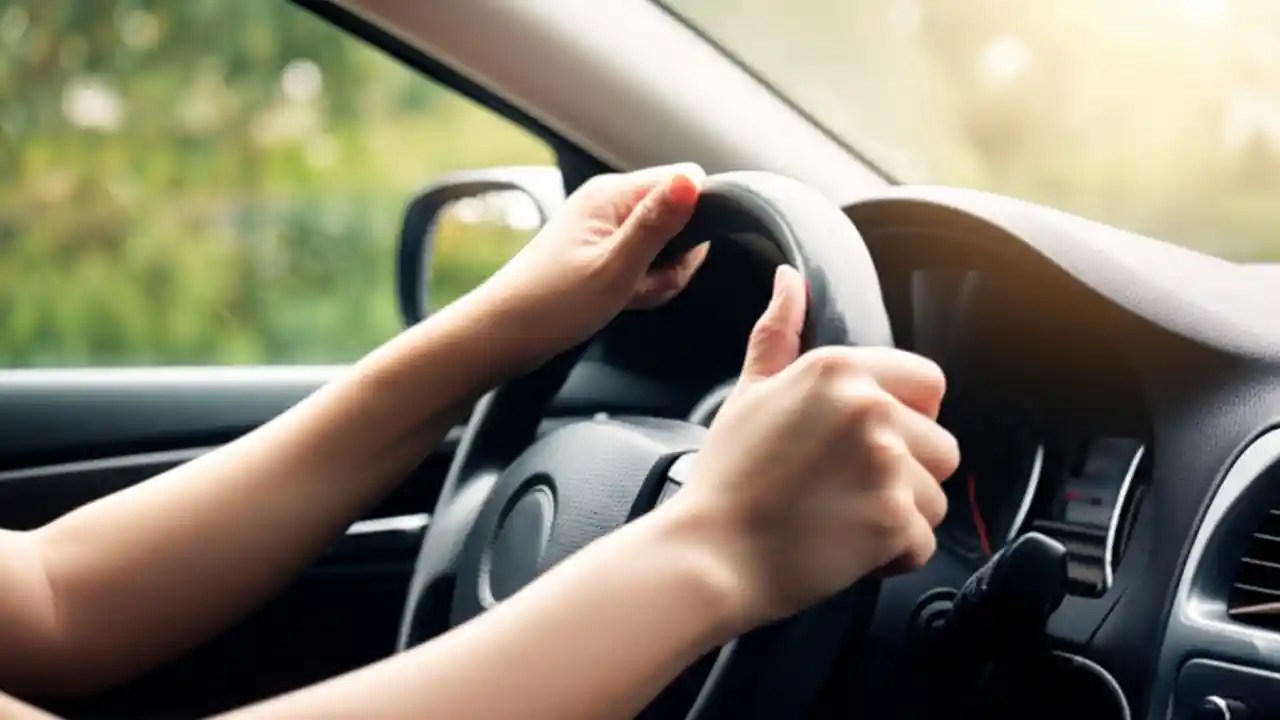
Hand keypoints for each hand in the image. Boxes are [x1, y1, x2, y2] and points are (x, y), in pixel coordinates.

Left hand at [474, 163, 708, 368]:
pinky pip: (645, 264)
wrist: (503, 335)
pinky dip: (641, 286)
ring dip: (658, 278)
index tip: (670, 256)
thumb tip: (691, 181)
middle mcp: (609, 203)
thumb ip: (656, 224)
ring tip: (626, 295)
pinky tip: (621, 299)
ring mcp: (606, 228)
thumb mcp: (614, 267)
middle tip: (640, 283)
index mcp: (612, 194)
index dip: (693, 220)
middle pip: (679, 217)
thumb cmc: (550, 305)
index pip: (686, 180)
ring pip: (665, 246)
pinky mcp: (603, 252)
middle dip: (675, 259)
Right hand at [665, 265, 959, 632]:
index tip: (866, 444)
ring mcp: (886, 464)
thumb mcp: (748, 394)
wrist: (711, 555)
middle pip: (941, 446)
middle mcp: (870, 408)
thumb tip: (790, 279)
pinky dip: (892, 556)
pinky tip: (844, 548)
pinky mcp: (895, 520)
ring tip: (841, 520)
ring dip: (899, 518)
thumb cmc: (727, 479)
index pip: (929, 383)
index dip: (908, 419)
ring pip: (935, 498)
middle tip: (844, 491)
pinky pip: (924, 543)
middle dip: (905, 475)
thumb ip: (777, 333)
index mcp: (839, 370)